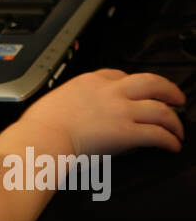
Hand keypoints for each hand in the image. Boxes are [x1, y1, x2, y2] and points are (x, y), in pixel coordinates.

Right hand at [24, 69, 185, 158]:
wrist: (43, 138)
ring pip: (160, 108)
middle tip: (177, 98)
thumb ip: (72, 103)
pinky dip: (169, 140)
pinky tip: (173, 145)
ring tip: (179, 129)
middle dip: (169, 89)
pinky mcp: (127, 132)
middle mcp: (110, 92)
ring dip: (174, 120)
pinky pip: (157, 134)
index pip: (119, 74)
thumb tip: (76, 114)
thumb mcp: (57, 101)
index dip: (134, 82)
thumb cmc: (41, 126)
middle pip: (150, 82)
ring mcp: (120, 110)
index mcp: (90, 81)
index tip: (139, 90)